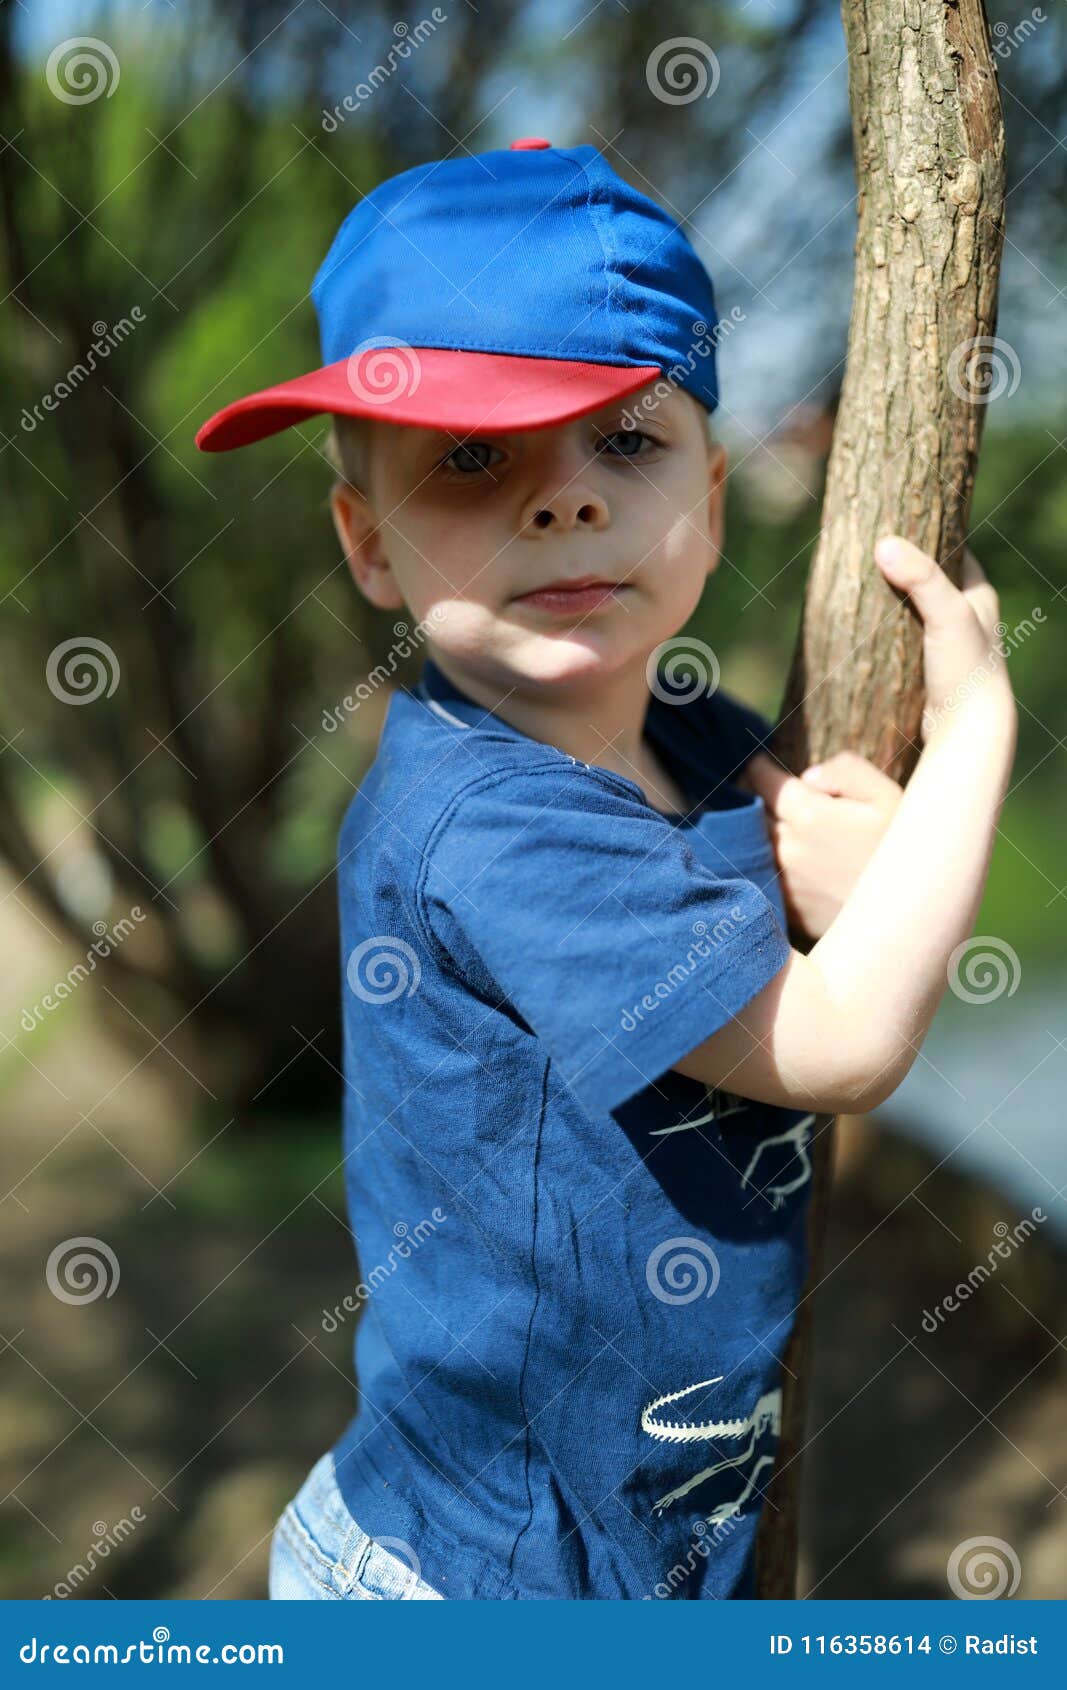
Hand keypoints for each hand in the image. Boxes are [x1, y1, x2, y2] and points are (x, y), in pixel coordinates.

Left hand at [741, 750, 903, 941]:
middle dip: (757, 801)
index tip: (760, 764)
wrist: (915, 916)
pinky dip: (769, 866)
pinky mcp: (790, 912)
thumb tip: (808, 776)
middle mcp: (788, 850)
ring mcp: (786, 884)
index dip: (759, 768)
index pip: (763, 782)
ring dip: (758, 834)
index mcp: (809, 816)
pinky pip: (766, 880)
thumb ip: (846, 771)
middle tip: (765, 793)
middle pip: (752, 815)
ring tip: (775, 826)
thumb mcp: (888, 796)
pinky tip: (788, 863)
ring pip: (754, 848)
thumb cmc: (906, 850)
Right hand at [873, 535, 1015, 740]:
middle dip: (896, 566)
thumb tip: (883, 544)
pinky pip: (896, 640)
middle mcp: (963, 615)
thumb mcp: (948, 615)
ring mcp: (941, 643)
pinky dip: (879, 631)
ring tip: (849, 583)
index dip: (923, 531)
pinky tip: (854, 626)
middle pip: (925, 578)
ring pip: (908, 611)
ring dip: (883, 602)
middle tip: (859, 549)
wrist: (967, 731)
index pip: (951, 548)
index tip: (890, 519)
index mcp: (978, 593)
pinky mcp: (922, 669)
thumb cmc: (966, 670)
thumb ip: (921, 577)